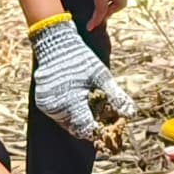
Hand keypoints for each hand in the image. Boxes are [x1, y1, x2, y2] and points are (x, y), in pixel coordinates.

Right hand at [29, 14, 134, 142]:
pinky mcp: (42, 102)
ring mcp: (47, 106)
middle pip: (76, 129)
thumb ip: (115, 96)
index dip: (99, 130)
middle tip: (101, 116)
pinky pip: (58, 116)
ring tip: (90, 107)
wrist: (56, 44)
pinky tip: (78, 103)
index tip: (109, 125)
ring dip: (79, 120)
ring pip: (66, 124)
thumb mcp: (101, 76)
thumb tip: (130, 114)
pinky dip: (69, 113)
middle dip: (90, 125)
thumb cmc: (81, 59)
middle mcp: (56, 108)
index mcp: (72, 103)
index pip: (86, 130)